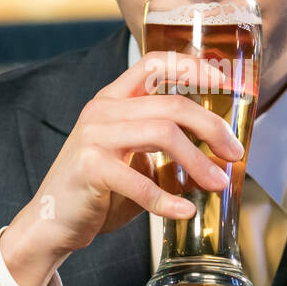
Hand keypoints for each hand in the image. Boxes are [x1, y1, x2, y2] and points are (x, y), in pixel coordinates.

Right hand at [0, 51, 245, 285]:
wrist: (52, 222)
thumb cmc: (99, 191)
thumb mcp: (133, 158)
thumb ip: (165, 146)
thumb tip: (218, 151)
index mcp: (113, 100)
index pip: (155, 63)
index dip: (194, 68)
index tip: (227, 86)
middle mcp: (102, 110)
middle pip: (171, 104)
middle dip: (211, 127)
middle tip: (234, 152)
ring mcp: (93, 137)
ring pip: (163, 134)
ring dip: (197, 162)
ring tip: (217, 183)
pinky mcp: (89, 168)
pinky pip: (140, 182)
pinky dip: (167, 200)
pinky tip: (184, 211)